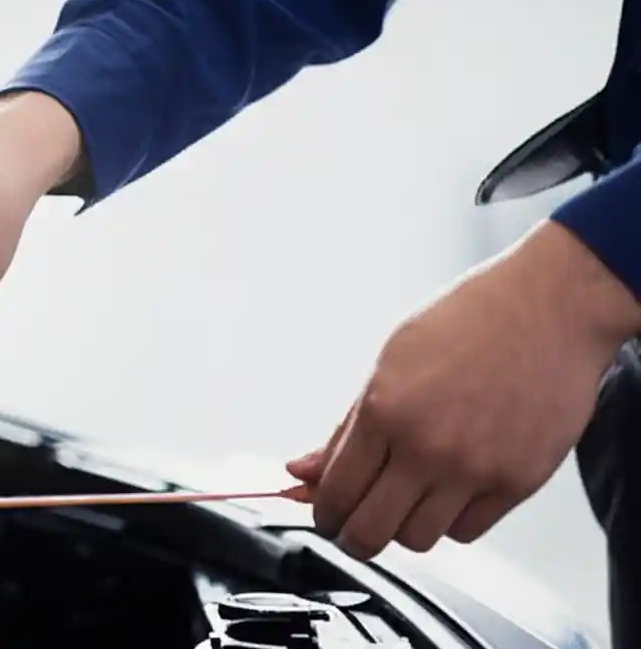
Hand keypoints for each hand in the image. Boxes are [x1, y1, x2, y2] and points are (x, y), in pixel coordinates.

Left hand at [287, 220, 640, 559]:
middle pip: (370, 532)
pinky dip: (448, 519)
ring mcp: (475, 469)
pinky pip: (466, 530)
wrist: (548, 308)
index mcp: (384, 410)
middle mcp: (427, 446)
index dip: (322, 513)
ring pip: (417, 541)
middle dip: (352, 536)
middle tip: (352, 526)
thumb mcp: (388, 364)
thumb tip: (300, 472)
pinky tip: (447, 490)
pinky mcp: (517, 482)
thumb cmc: (465, 324)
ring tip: (404, 499)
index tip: (325, 514)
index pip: (335, 494)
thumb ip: (344, 429)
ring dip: (402, 528)